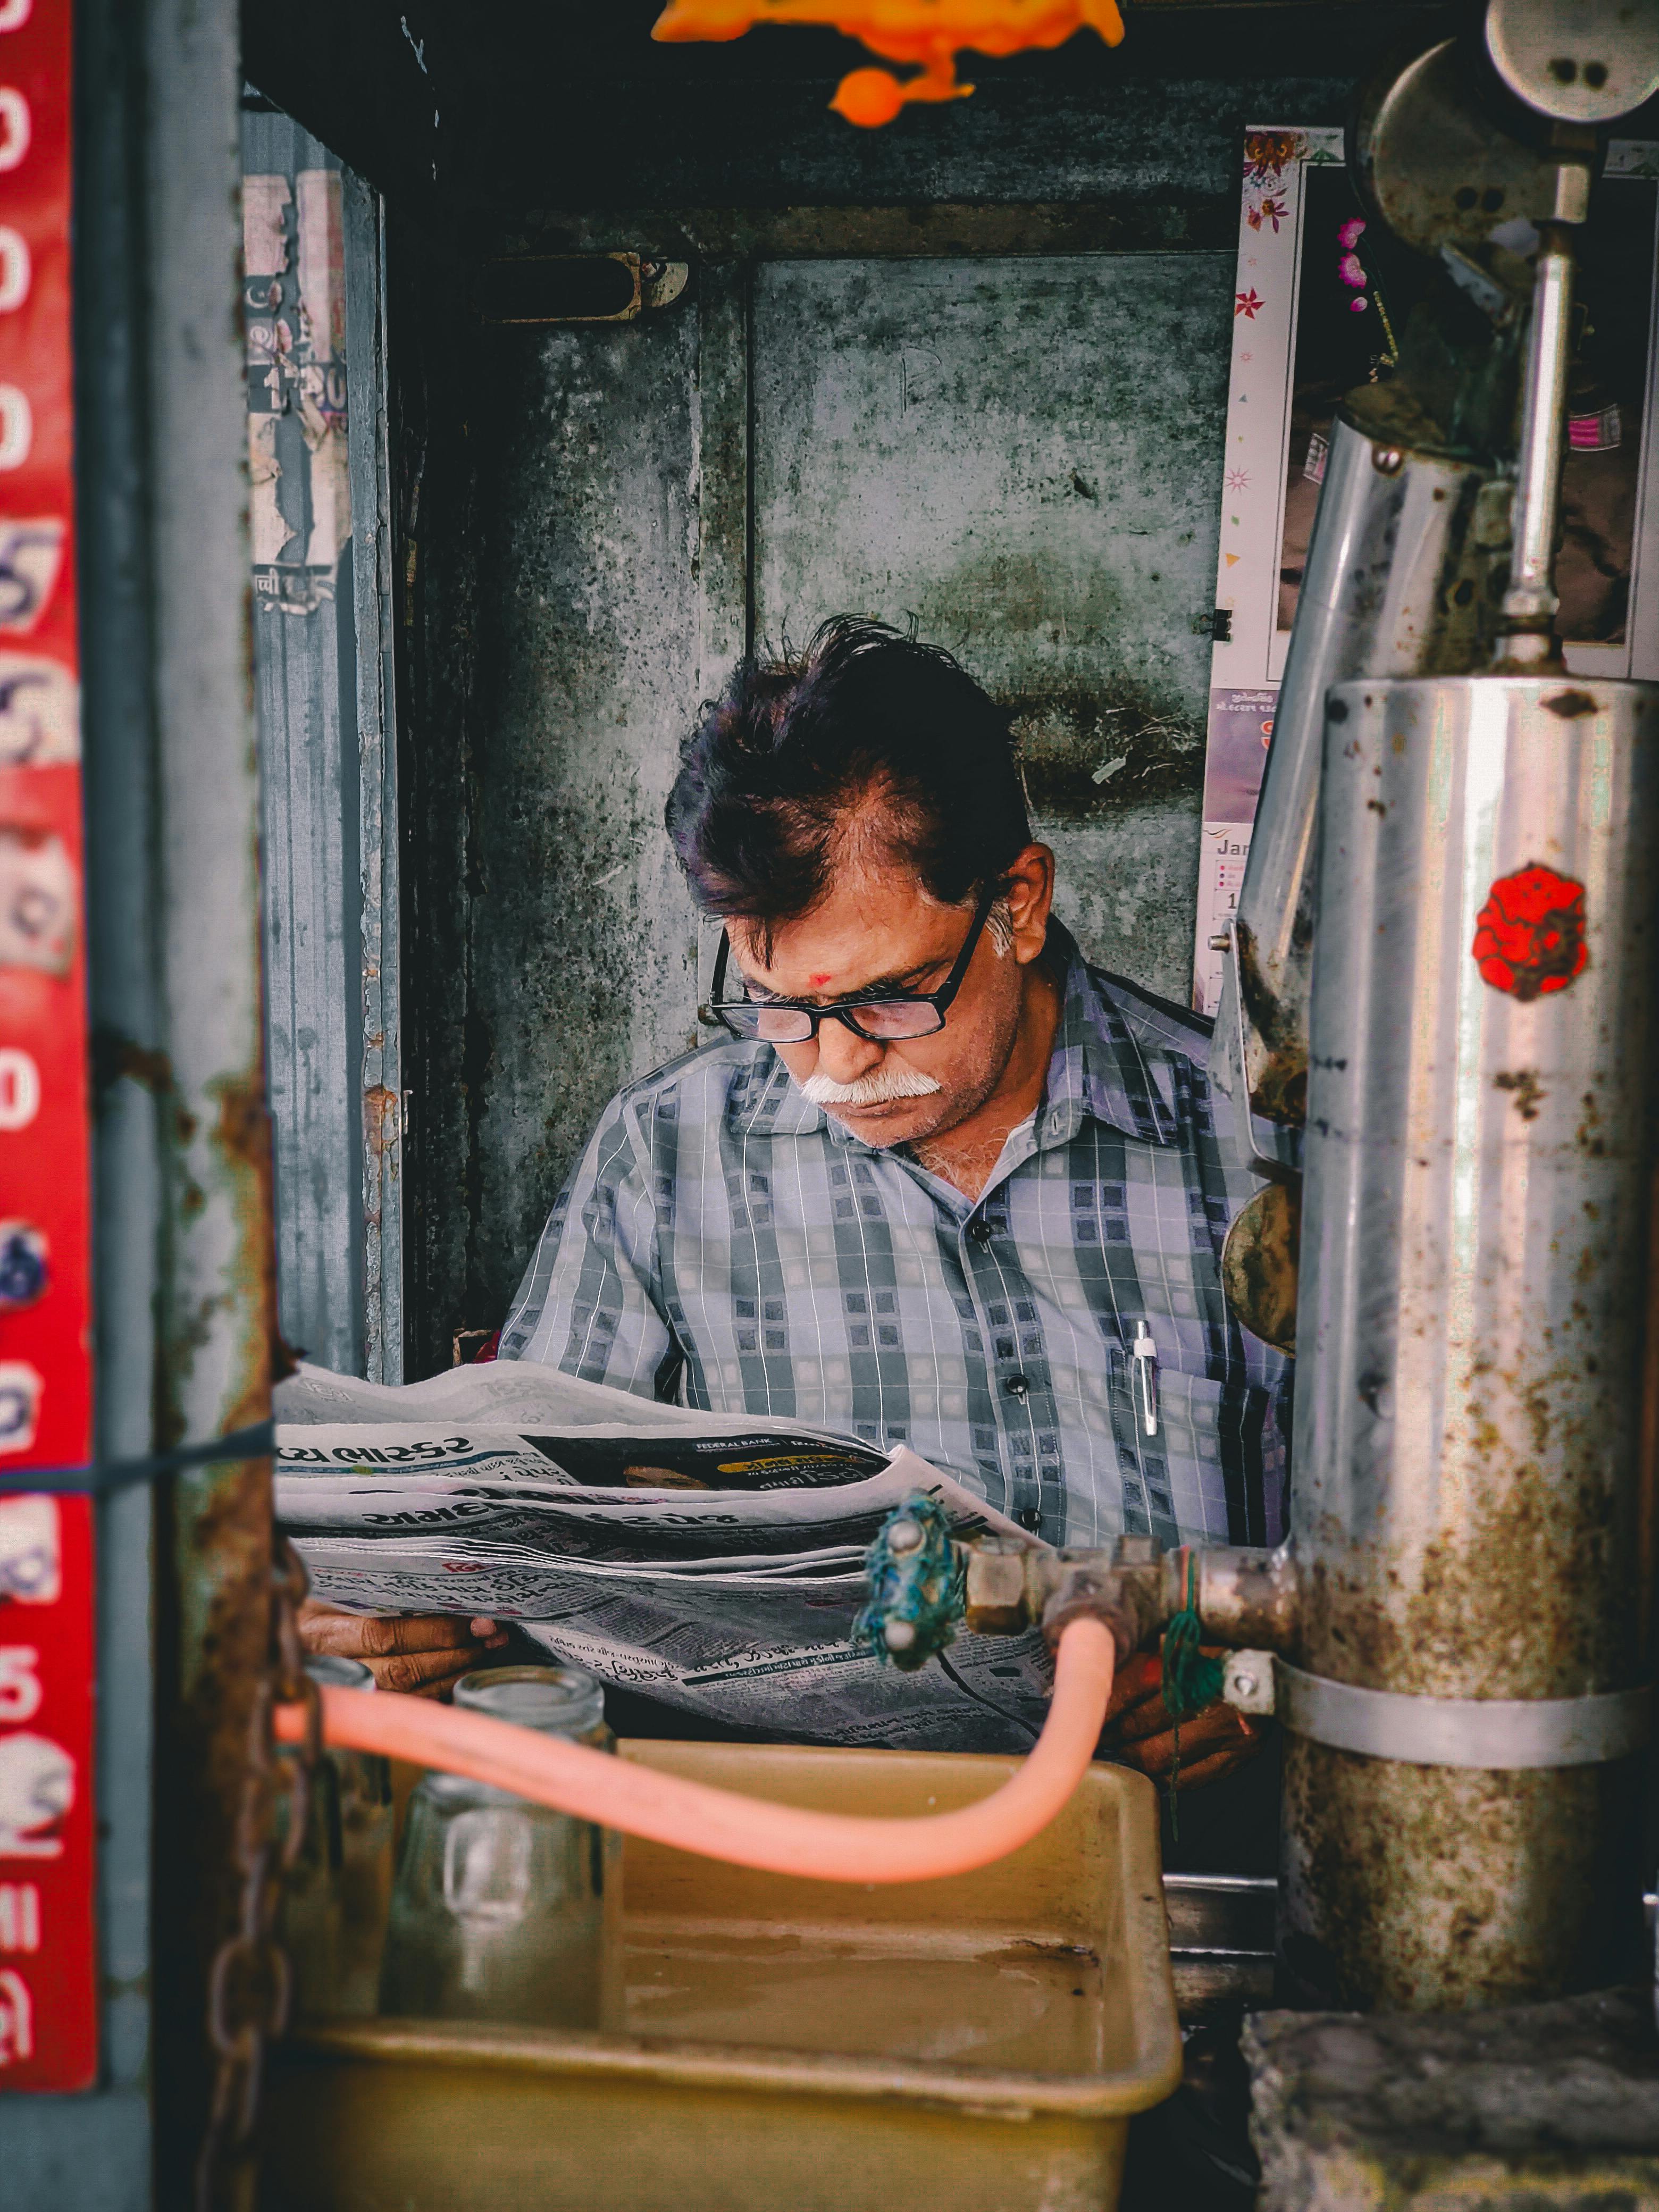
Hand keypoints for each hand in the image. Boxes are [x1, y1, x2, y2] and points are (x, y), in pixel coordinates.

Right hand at [297, 1600, 510, 1697]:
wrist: (279, 1639)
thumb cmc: (312, 1605)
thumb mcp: (331, 1587)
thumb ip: (375, 1587)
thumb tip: (436, 1581)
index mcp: (322, 1631)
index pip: (384, 1634)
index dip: (434, 1630)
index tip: (474, 1619)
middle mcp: (334, 1667)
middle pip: (403, 1668)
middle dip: (456, 1651)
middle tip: (493, 1633)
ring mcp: (346, 1693)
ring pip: (408, 1692)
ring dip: (455, 1672)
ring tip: (488, 1650)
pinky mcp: (359, 1708)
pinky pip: (405, 1707)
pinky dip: (439, 1693)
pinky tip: (464, 1675)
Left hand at [1097, 1648, 1263, 1790]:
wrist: (1282, 1666)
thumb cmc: (1230, 1646)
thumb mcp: (1190, 1636)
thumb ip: (1151, 1650)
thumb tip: (1104, 1663)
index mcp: (1197, 1659)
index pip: (1135, 1684)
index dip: (1108, 1702)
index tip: (1091, 1710)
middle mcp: (1212, 1696)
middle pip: (1145, 1724)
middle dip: (1116, 1731)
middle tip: (1102, 1733)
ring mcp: (1229, 1730)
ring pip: (1165, 1757)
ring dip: (1136, 1756)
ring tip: (1124, 1750)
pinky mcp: (1241, 1754)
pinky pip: (1192, 1778)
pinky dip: (1167, 1777)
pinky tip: (1154, 1769)